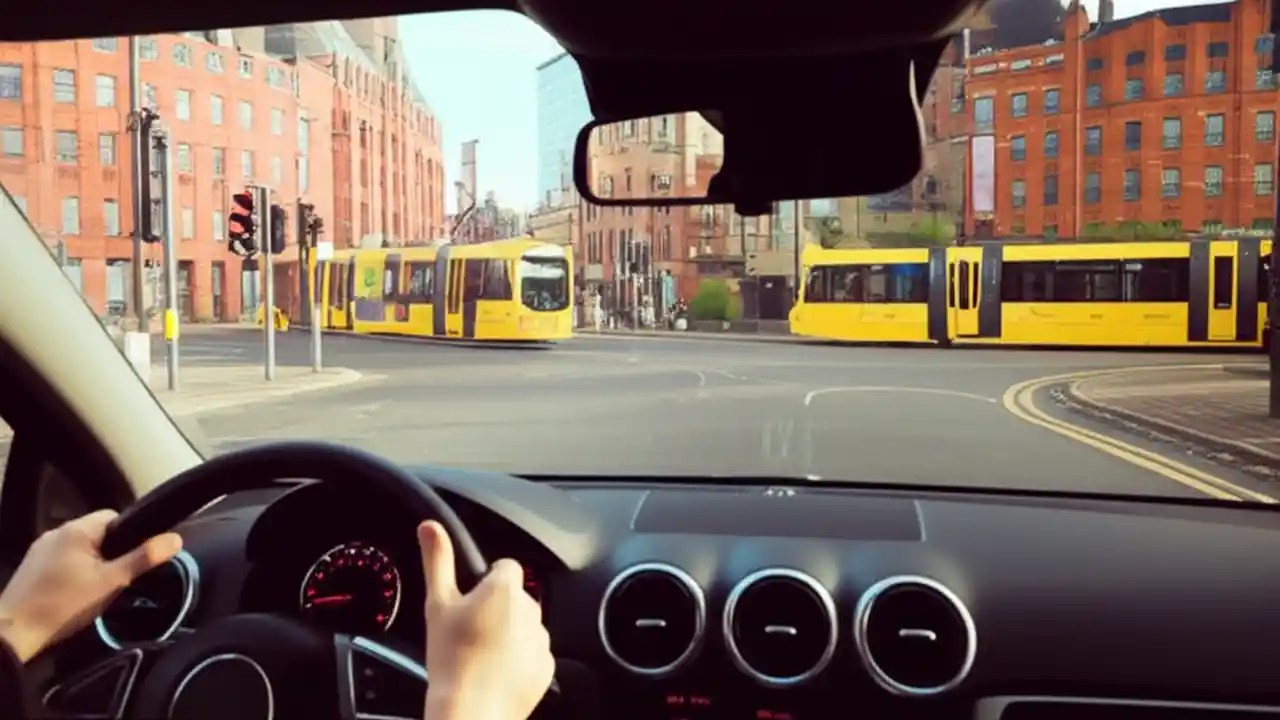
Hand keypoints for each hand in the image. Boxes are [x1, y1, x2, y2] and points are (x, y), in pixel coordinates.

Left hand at [0, 509, 181, 661]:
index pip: (114, 517)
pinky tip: (73, 592)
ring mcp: (39, 548)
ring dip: (91, 561)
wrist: (13, 632)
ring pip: (79, 547)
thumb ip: (143, 558)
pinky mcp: (30, 566)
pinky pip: (61, 559)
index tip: (134, 559)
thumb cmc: (65, 604)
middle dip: (111, 552)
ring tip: (96, 588)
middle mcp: (56, 531)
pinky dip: (72, 570)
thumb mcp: (111, 583)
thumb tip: (175, 538)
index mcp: (77, 529)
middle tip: (117, 578)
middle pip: (97, 533)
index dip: (130, 535)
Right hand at [417, 521, 553, 719]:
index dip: (486, 582)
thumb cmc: (451, 659)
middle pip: (515, 597)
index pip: (505, 567)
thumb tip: (430, 526)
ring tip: (482, 655)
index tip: (470, 602)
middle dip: (498, 608)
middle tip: (471, 631)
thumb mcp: (437, 604)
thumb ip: (438, 560)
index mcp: (504, 589)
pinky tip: (496, 672)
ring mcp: (541, 639)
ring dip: (510, 632)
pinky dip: (520, 659)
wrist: (470, 711)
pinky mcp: (547, 666)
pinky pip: (534, 653)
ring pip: (525, 625)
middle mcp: (530, 609)